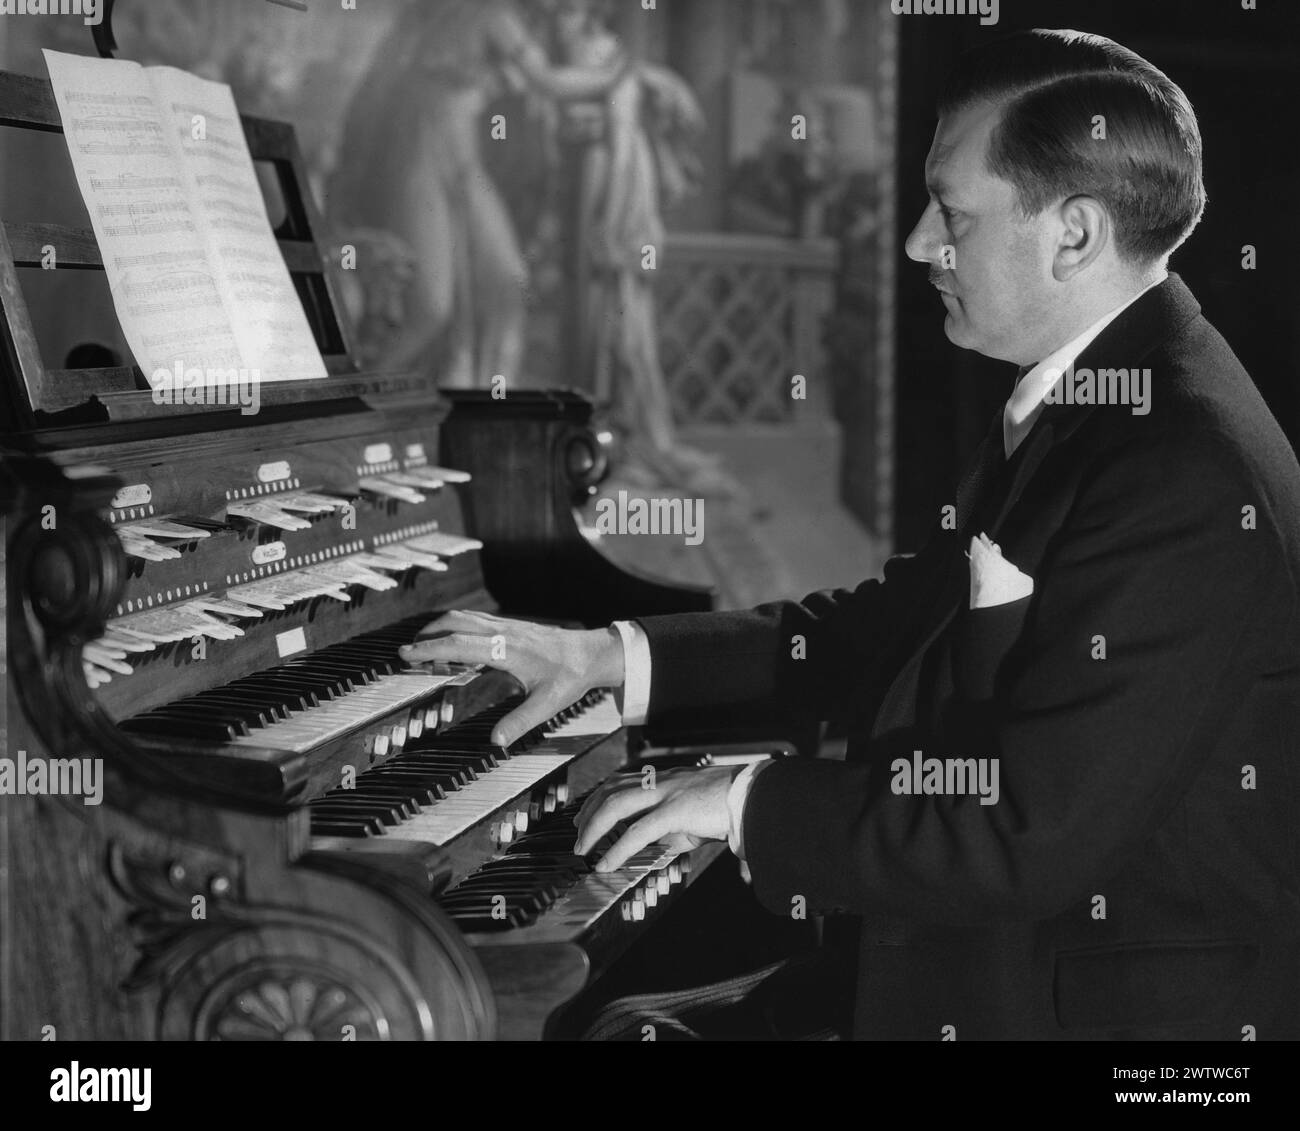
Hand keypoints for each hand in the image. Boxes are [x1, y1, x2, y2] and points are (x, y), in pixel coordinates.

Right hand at [398, 610, 623, 746]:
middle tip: (407, 654)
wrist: (591, 653)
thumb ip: (520, 722)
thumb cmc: (570, 678)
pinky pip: (475, 620)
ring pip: (464, 617)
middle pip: (455, 622)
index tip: (406, 655)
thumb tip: (495, 742)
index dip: (429, 649)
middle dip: (427, 635)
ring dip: (440, 628)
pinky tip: (453, 644)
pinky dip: (456, 628)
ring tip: (424, 649)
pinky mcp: (511, 625)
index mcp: (506, 649)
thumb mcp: (547, 705)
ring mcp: (506, 625)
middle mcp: (503, 632)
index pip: (458, 644)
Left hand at [573, 766, 737, 871]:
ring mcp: (667, 794)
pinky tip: (607, 864)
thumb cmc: (728, 807)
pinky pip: (639, 831)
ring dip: (594, 828)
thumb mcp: (692, 818)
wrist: (755, 798)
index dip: (597, 797)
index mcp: (664, 780)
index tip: (584, 814)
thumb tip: (655, 848)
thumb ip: (671, 830)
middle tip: (576, 836)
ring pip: (616, 805)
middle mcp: (660, 782)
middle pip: (610, 790)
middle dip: (588, 813)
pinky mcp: (675, 811)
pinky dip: (618, 849)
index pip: (620, 782)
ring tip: (584, 850)